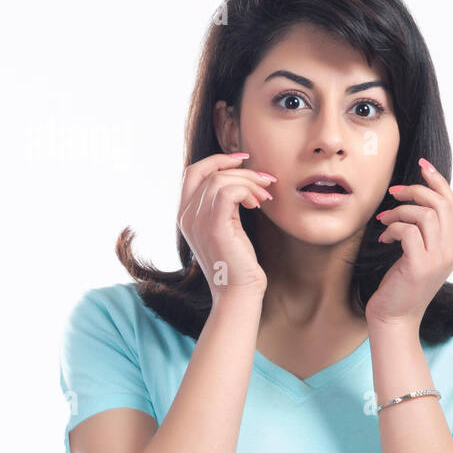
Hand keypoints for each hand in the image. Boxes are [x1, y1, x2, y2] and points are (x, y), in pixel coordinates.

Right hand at [177, 152, 275, 301]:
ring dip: (248, 182)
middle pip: (208, 172)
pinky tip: (257, 204)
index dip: (217, 160)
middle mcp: (186, 215)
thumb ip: (224, 206)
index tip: (243, 160)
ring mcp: (196, 221)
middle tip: (265, 180)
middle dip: (239, 170)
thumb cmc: (238, 263)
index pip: (192, 172)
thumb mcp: (226, 228)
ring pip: (220, 179)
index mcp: (186, 214)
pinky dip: (246, 191)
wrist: (238, 292)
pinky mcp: (214, 226)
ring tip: (264, 198)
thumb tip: (244, 181)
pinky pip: (227, 191)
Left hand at [366, 156, 452, 328]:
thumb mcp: (419, 254)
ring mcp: (438, 259)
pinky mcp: (419, 266)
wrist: (396, 320)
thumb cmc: (402, 286)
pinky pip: (408, 231)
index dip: (439, 181)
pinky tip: (383, 238)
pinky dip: (392, 228)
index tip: (422, 166)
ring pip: (425, 214)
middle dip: (415, 190)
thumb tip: (414, 198)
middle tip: (393, 193)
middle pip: (442, 204)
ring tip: (384, 221)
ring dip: (400, 211)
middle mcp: (452, 251)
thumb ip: (424, 231)